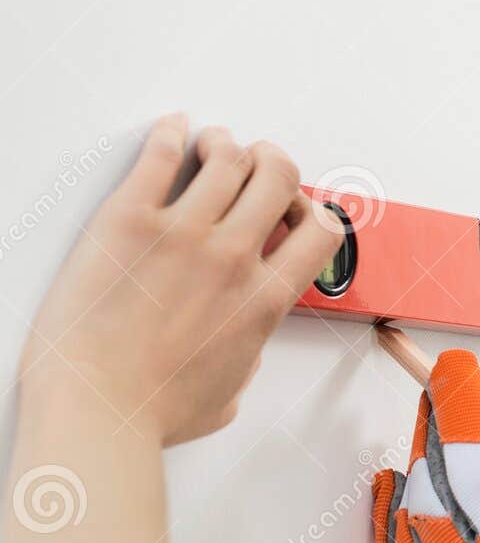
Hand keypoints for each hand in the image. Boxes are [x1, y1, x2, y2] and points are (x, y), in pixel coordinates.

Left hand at [22, 115, 340, 444]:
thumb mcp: (229, 394)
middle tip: (257, 166)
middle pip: (279, 176)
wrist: (93, 409)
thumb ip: (247, 358)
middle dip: (273, 163)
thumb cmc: (151, 412)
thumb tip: (242, 349)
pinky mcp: (128, 221)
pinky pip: (161, 156)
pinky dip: (172, 133)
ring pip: (228, 155)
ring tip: (211, 147)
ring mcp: (181, 234)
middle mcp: (232, 258)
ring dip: (226, 144)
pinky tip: (172, 130)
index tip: (296, 213)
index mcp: (264, 301)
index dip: (316, 212)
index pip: (324, 230)